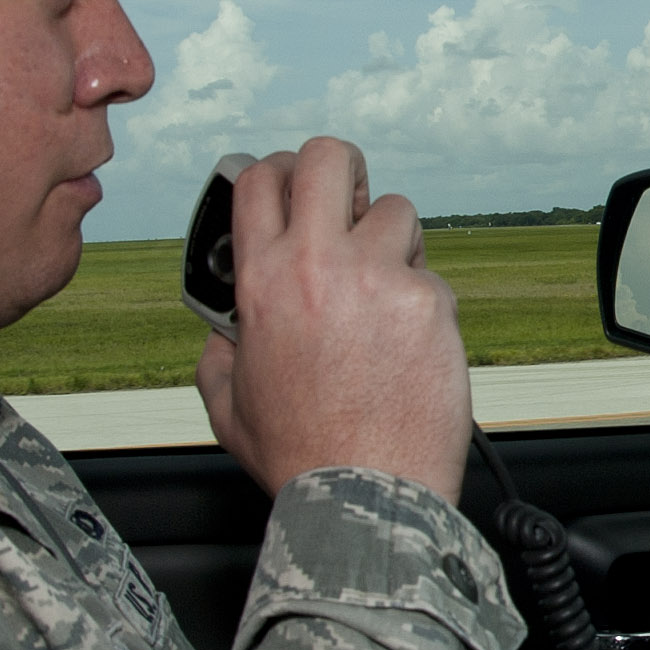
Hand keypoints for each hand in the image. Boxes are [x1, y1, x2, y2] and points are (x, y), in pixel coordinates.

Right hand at [194, 138, 471, 501]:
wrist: (367, 493)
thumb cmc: (302, 454)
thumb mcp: (226, 400)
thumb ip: (219, 347)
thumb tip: (227, 326)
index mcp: (262, 281)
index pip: (260, 177)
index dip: (277, 171)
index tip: (290, 185)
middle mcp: (320, 266)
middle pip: (330, 156)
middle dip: (341, 169)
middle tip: (348, 199)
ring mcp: (380, 278)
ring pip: (396, 210)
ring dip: (392, 238)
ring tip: (383, 286)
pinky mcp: (430, 301)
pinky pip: (430, 273)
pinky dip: (421, 298)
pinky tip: (408, 340)